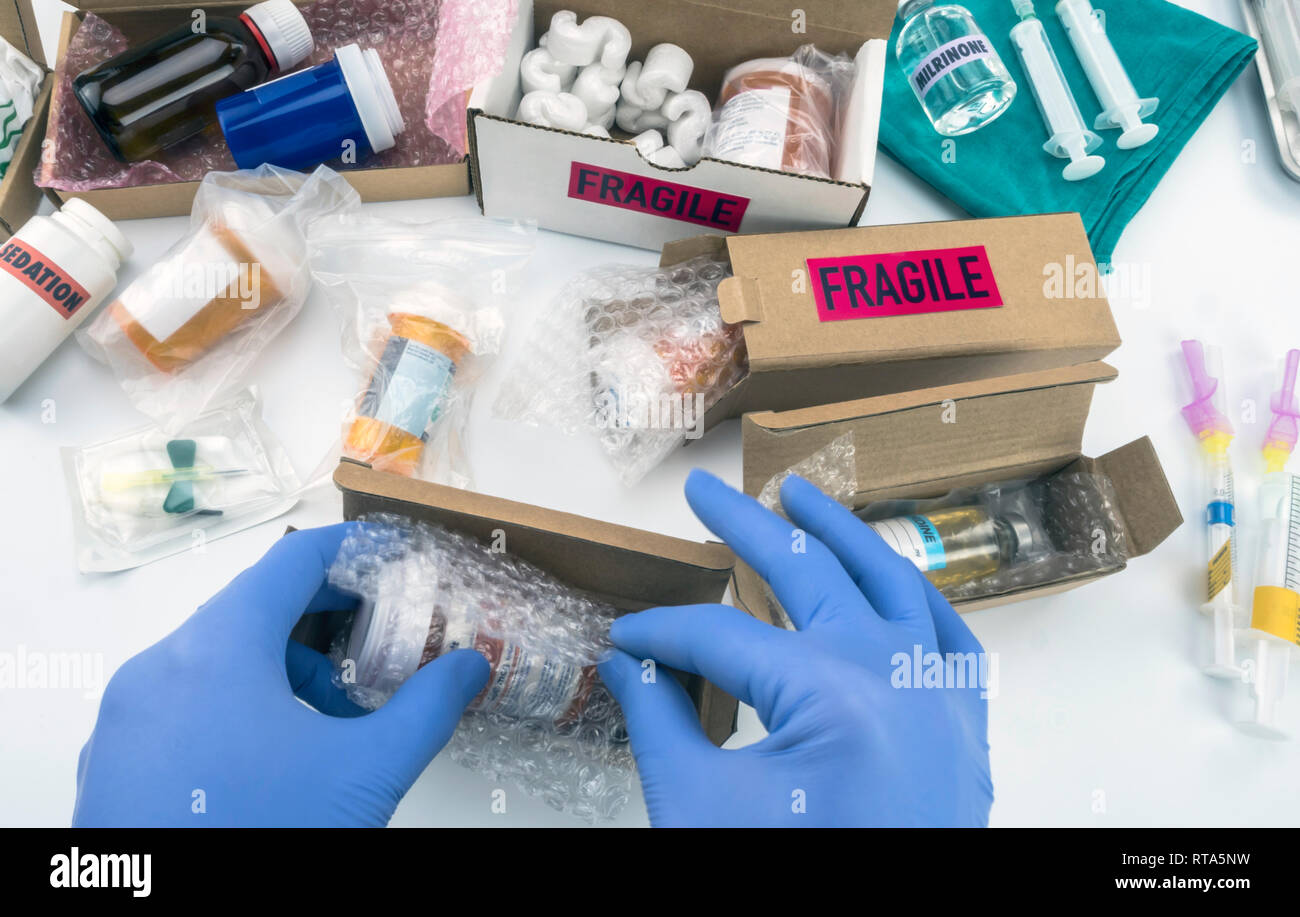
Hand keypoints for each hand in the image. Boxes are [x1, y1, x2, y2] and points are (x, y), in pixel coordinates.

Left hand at [72, 524, 488, 826]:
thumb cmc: (266, 838)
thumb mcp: (365, 773)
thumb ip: (427, 709)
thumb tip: (470, 667)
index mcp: (215, 650)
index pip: (288, 563)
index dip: (347, 553)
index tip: (391, 559)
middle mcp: (156, 670)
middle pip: (250, 614)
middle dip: (322, 630)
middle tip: (375, 654)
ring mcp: (123, 722)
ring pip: (213, 666)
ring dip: (280, 678)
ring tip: (328, 729)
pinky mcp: (110, 769)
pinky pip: (179, 710)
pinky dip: (233, 713)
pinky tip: (273, 766)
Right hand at [599, 471, 992, 826]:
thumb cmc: (790, 879)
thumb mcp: (698, 808)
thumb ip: (657, 722)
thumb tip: (628, 663)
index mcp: (829, 694)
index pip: (719, 636)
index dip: (661, 634)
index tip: (625, 641)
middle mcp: (894, 673)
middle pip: (804, 571)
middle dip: (744, 525)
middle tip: (703, 490)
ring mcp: (940, 692)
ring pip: (886, 578)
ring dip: (839, 528)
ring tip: (799, 487)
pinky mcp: (965, 720)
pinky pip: (945, 629)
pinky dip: (910, 591)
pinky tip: (885, 571)